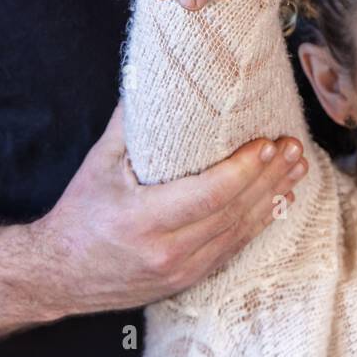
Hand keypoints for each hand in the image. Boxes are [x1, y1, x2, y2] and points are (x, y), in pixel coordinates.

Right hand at [34, 102, 307, 316]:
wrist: (59, 275)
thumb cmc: (79, 215)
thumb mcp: (98, 164)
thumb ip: (130, 122)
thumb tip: (154, 76)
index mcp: (142, 219)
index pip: (208, 194)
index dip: (243, 169)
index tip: (266, 144)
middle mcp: (166, 250)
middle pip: (233, 212)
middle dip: (269, 177)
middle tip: (294, 148)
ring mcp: (180, 270)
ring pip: (239, 232)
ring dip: (272, 198)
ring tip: (296, 169)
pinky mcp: (187, 280)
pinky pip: (232, 249)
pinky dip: (258, 223)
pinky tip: (278, 202)